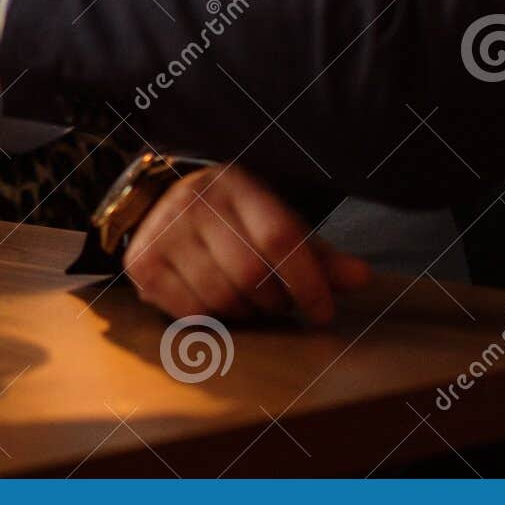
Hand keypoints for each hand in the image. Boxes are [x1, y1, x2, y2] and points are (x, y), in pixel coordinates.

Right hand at [124, 165, 373, 322]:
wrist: (163, 204)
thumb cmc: (234, 221)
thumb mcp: (278, 224)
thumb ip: (319, 255)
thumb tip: (362, 279)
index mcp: (237, 183)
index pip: (280, 237)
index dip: (308, 281)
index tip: (322, 312)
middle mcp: (196, 200)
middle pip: (251, 274)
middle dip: (276, 301)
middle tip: (281, 303)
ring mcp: (164, 229)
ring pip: (221, 297)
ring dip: (247, 313)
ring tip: (251, 302)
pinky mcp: (142, 261)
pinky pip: (190, 312)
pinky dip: (213, 320)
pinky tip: (218, 303)